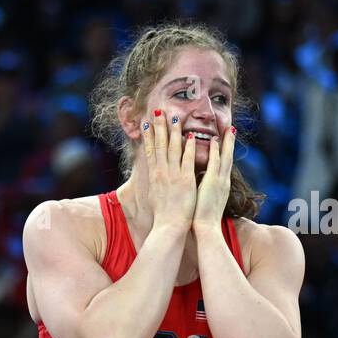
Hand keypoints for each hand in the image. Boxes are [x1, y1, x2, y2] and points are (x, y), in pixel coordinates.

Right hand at [143, 109, 196, 231]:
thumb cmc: (163, 214)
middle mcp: (161, 172)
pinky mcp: (185, 180)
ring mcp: (173, 175)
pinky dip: (188, 147)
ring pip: (172, 149)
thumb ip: (156, 182)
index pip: (150, 150)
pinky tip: (190, 136)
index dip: (148, 136)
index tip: (146, 123)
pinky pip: (187, 160)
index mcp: (154, 175)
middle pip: (159, 145)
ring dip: (173, 132)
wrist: (169, 226)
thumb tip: (153, 176)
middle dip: (158, 127)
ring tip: (174, 117)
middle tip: (158, 111)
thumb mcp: (154, 195)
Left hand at [192, 125, 235, 232]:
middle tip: (232, 128)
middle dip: (230, 143)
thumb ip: (205, 190)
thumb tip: (200, 182)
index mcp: (221, 186)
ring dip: (226, 142)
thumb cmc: (203, 218)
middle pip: (228, 157)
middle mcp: (223, 181)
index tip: (225, 139)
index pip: (224, 165)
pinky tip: (214, 140)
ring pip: (224, 157)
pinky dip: (215, 151)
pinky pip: (215, 163)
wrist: (206, 229)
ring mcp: (220, 181)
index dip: (225, 151)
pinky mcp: (213, 183)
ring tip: (228, 128)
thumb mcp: (207, 200)